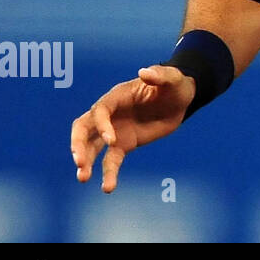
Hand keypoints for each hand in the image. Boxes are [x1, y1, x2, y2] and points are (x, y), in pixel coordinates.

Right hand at [69, 65, 196, 192]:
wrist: (180, 100)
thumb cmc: (174, 85)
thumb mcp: (173, 79)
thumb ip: (160, 75)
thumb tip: (144, 72)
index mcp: (117, 96)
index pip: (100, 111)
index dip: (102, 125)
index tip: (112, 140)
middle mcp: (110, 114)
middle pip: (83, 128)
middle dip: (78, 144)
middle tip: (80, 162)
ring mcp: (114, 131)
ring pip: (92, 147)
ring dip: (85, 161)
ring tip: (83, 178)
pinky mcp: (123, 145)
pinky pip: (111, 160)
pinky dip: (108, 173)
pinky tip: (107, 188)